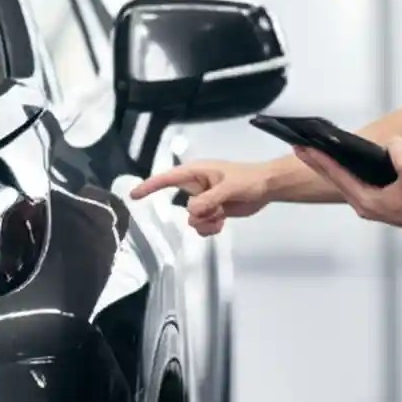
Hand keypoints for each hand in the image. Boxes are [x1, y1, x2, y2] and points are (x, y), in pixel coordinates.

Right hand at [130, 160, 271, 235]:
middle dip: (198, 214)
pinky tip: (223, 222)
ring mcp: (204, 201)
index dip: (149, 186)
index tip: (133, 196)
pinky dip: (211, 228)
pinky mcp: (213, 212)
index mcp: (196, 173)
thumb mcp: (229, 187)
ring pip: (192, 220)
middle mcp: (196, 187)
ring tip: (222, 214)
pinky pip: (202, 227)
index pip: (167, 179)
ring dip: (206, 222)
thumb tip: (191, 211)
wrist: (267, 188)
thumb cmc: (249, 179)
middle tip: (217, 209)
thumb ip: (209, 199)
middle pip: (182, 207)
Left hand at [294, 136, 401, 235]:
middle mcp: (365, 204)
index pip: (337, 175)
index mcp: (368, 201)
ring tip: (315, 151)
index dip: (319, 160)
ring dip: (329, 166)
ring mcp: (371, 203)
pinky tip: (344, 161)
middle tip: (298, 146)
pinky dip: (346, 170)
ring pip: (344, 180)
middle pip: (334, 178)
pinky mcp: (379, 201)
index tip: (303, 148)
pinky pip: (356, 182)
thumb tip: (393, 143)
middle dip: (316, 162)